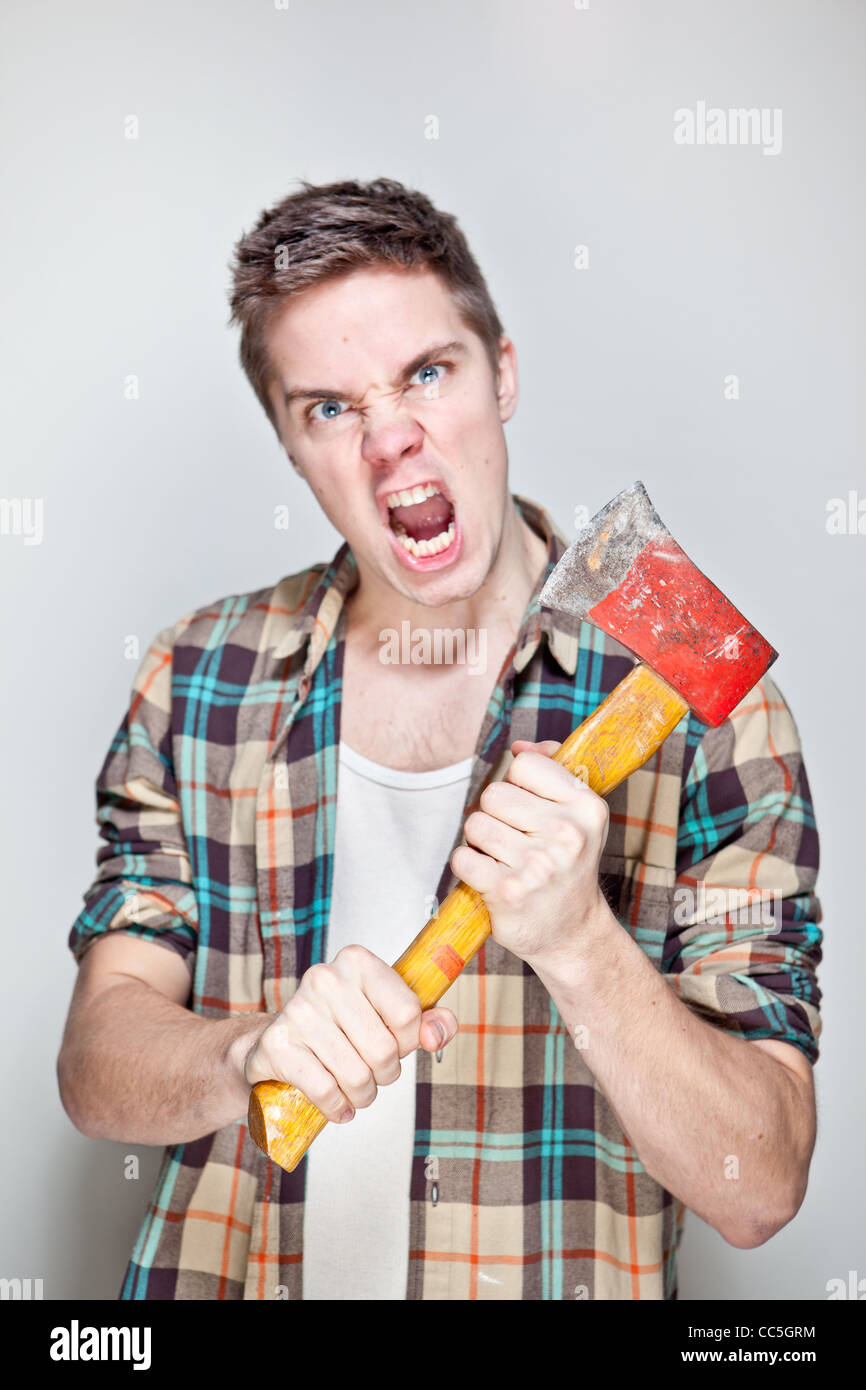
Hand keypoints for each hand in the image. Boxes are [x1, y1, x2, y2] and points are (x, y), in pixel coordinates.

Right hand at [241, 944, 457, 1122]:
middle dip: (385, 1074)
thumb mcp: (390, 1014)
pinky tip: (338, 1105)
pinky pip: (325, 1090)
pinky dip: (337, 1107)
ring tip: (356, 1089)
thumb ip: (429, 1020)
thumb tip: (436, 1035)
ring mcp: (297, 1010)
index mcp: (358, 962)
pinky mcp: (277, 1044)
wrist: (280, 1042)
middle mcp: (325, 978)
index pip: (408, 1012)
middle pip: (383, 1049)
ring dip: (363, 1095)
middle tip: (374, 1072)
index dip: (408, 1041)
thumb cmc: (344, 1027)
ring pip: (356, 1075)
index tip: (395, 1043)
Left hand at [450, 739, 610, 968]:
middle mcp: (567, 834)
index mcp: (587, 807)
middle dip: (496, 815)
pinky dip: (468, 866)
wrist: (573, 932)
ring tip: (504, 859)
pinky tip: (491, 878)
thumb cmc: (568, 867)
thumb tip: (520, 745)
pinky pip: (462, 857)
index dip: (518, 785)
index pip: (525, 765)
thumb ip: (552, 770)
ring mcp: (537, 864)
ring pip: (475, 823)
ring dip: (481, 842)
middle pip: (494, 793)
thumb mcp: (578, 816)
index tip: (530, 809)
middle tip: (516, 841)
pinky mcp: (508, 891)